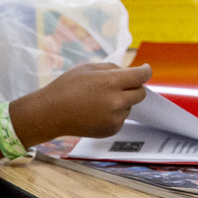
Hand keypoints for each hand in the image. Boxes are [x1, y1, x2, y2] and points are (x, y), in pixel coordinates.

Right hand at [17, 62, 151, 142]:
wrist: (51, 113)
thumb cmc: (66, 87)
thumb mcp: (86, 68)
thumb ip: (111, 68)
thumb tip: (127, 72)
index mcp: (111, 82)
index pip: (140, 76)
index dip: (145, 71)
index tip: (146, 69)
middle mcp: (117, 101)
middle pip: (140, 93)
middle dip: (134, 87)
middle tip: (119, 86)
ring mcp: (115, 117)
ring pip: (129, 106)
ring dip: (121, 102)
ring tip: (97, 101)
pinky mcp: (112, 129)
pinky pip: (121, 118)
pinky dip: (113, 114)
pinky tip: (95, 112)